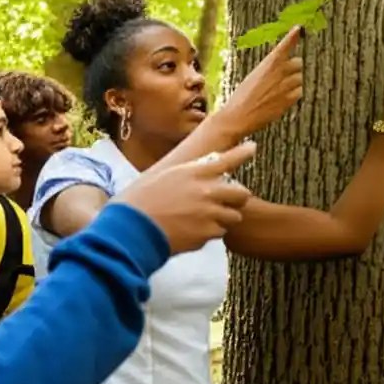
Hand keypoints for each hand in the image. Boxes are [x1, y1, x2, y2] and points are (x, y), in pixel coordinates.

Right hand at [119, 141, 256, 254]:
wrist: (131, 229)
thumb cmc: (138, 201)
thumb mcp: (160, 176)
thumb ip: (185, 174)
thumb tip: (198, 170)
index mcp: (194, 172)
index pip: (228, 158)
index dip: (243, 152)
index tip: (252, 148)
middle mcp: (207, 191)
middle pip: (242, 193)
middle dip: (237, 198)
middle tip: (227, 201)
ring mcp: (209, 214)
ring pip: (233, 216)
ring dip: (223, 218)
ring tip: (202, 220)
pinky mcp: (206, 235)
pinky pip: (218, 233)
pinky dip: (209, 233)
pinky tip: (191, 232)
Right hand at [220, 27, 304, 136]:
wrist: (238, 116)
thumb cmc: (242, 97)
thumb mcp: (254, 76)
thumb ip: (271, 70)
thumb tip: (286, 69)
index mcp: (268, 63)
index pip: (285, 46)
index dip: (293, 36)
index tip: (298, 28)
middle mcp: (279, 71)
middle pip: (298, 63)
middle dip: (293, 68)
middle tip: (282, 78)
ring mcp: (285, 85)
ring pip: (300, 79)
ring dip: (293, 83)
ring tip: (277, 92)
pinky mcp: (289, 99)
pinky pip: (299, 93)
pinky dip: (293, 95)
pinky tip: (280, 100)